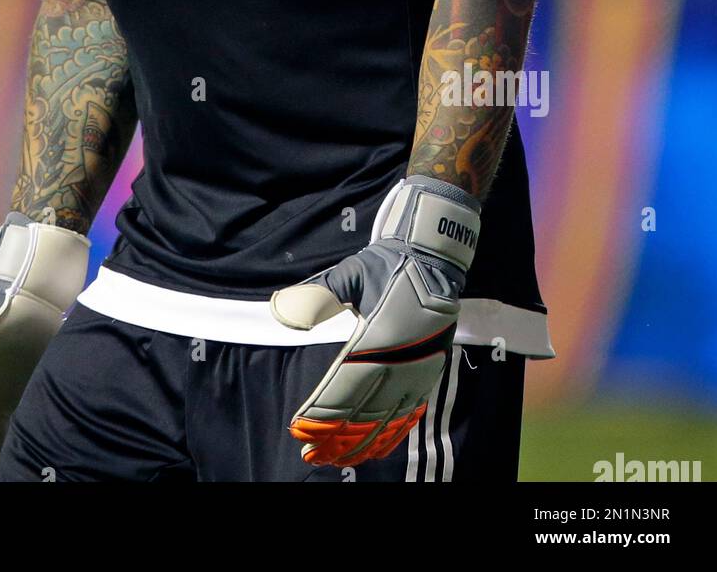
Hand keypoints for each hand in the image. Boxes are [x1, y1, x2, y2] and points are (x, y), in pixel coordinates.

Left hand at [270, 175, 479, 466]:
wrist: (434, 258)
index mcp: (381, 336)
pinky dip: (391, 433)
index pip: (346, 385)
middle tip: (310, 454)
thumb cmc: (388, 263)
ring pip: (388, 417)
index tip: (301, 429)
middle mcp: (403, 359)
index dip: (324, 412)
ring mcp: (419, 369)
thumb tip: (282, 308)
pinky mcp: (429, 372)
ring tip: (336, 459)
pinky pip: (410, 412)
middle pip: (366, 408)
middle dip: (337, 436)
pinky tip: (375, 448)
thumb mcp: (351, 273)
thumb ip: (318, 293)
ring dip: (362, 442)